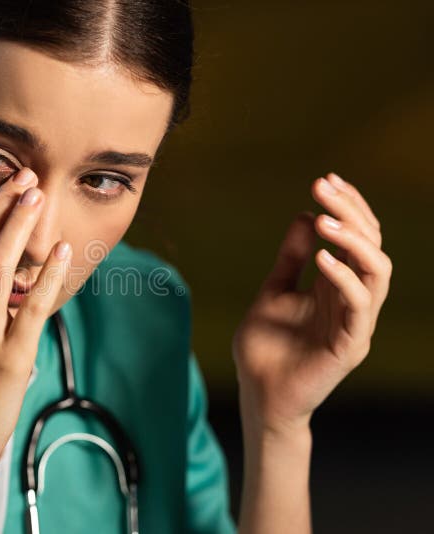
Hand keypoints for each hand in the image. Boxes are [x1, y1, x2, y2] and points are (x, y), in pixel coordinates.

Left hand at [232, 172, 391, 436]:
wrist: (258, 393)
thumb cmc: (265, 347)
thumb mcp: (272, 292)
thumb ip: (290, 259)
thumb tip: (304, 216)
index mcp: (337, 285)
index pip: (358, 237)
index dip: (347, 207)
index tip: (324, 180)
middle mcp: (353, 300)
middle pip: (371, 245)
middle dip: (350, 212)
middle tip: (323, 187)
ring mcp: (356, 322)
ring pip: (378, 271)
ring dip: (353, 240)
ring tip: (325, 218)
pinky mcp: (351, 344)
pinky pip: (359, 305)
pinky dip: (344, 277)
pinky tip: (322, 259)